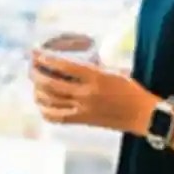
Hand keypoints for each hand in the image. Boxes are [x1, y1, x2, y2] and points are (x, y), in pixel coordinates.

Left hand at [29, 50, 158, 135]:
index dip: (48, 59)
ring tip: (34, 82)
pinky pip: (57, 117)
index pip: (65, 67)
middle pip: (52, 84)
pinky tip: (42, 103)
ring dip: (38, 90)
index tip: (37, 52)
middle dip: (37, 74)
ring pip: (51, 100)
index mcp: (96, 78)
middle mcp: (87, 94)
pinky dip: (45, 110)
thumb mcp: (113, 71)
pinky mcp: (83, 120)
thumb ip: (92, 68)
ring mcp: (83, 109)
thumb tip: (71, 62)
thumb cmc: (130, 90)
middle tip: (32, 66)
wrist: (142, 115)